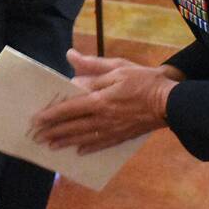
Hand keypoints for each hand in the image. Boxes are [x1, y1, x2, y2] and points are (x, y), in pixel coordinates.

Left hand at [29, 49, 176, 153]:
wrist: (172, 102)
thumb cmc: (144, 81)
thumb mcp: (118, 67)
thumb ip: (93, 65)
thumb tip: (71, 56)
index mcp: (100, 99)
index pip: (69, 109)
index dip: (51, 115)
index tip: (35, 120)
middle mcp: (103, 118)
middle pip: (73, 126)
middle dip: (53, 132)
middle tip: (36, 138)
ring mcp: (113, 129)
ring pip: (84, 138)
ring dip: (65, 142)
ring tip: (50, 146)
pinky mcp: (123, 136)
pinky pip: (102, 144)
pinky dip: (89, 148)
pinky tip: (79, 151)